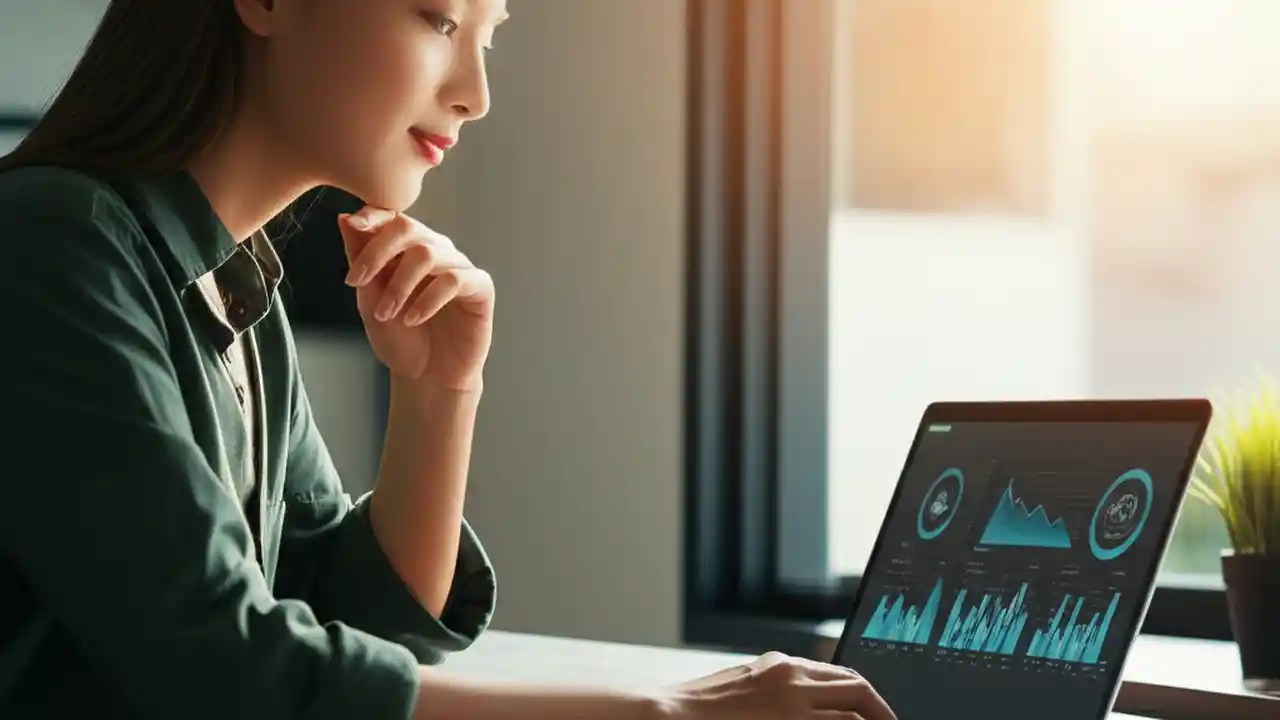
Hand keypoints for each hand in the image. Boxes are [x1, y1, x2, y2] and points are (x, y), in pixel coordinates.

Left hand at [338, 207, 493, 390]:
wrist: (426, 379)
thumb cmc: (400, 340)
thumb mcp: (369, 299)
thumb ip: (360, 259)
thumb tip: (344, 217)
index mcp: (409, 250)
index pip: (393, 218)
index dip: (374, 215)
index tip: (355, 225)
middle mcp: (436, 252)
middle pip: (409, 228)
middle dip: (378, 251)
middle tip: (359, 281)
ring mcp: (459, 268)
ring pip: (429, 254)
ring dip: (400, 284)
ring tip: (386, 313)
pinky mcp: (480, 289)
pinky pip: (455, 280)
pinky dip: (428, 299)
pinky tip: (413, 319)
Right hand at [657, 651, 895, 719]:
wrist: (668, 714)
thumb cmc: (696, 707)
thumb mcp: (740, 685)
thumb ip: (772, 688)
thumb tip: (797, 701)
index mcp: (780, 665)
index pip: (840, 675)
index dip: (864, 696)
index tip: (874, 711)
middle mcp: (792, 679)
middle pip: (858, 689)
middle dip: (882, 711)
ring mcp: (792, 705)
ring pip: (854, 713)